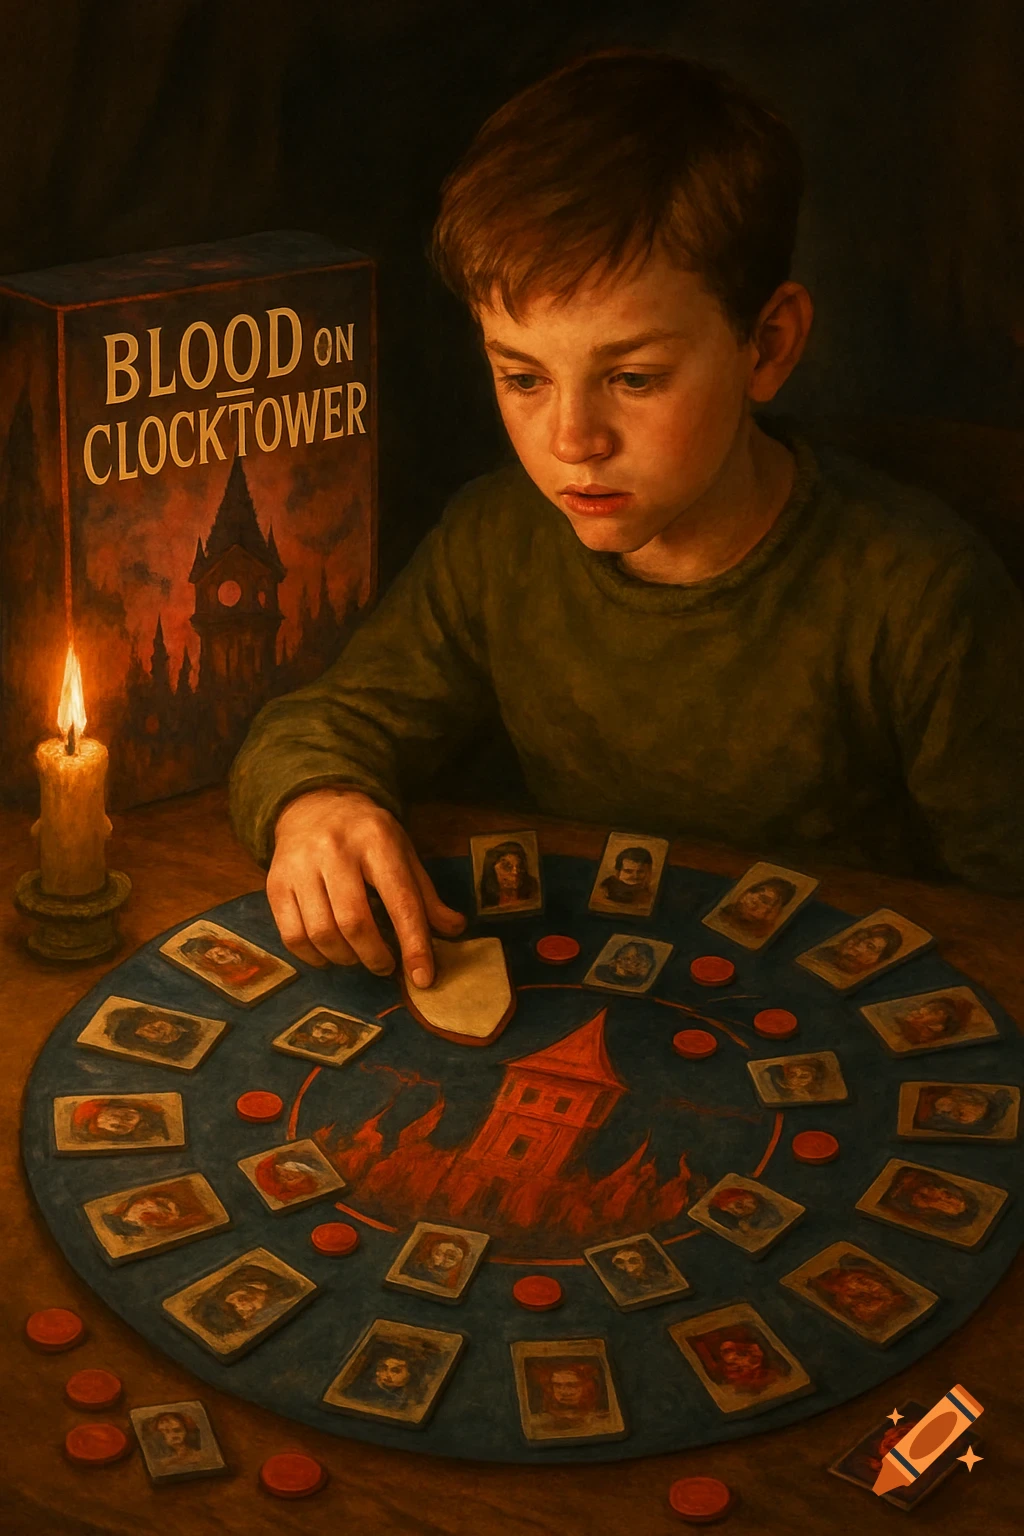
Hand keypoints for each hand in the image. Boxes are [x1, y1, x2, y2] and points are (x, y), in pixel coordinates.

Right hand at [266, 787, 464, 984]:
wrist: (313, 805)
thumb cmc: (366, 836)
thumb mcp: (403, 853)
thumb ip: (426, 894)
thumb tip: (455, 929)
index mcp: (377, 841)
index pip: (400, 900)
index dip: (414, 944)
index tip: (423, 977)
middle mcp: (334, 850)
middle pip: (354, 921)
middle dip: (375, 956)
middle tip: (386, 965)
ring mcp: (300, 866)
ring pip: (321, 933)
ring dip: (346, 959)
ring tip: (358, 957)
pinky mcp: (275, 883)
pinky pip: (292, 936)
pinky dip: (313, 957)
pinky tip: (329, 954)